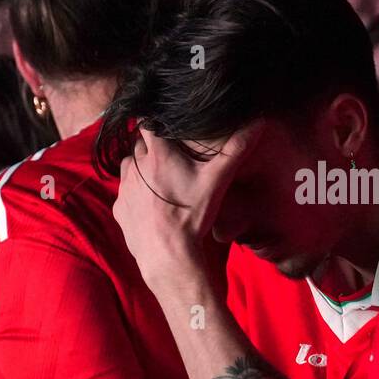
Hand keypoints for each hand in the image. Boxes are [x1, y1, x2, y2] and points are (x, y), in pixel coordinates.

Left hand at [112, 125, 258, 292]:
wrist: (169, 256)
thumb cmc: (192, 215)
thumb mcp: (217, 181)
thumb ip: (236, 150)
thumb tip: (258, 122)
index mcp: (157, 154)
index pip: (147, 122)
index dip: (157, 123)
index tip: (168, 130)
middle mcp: (135, 167)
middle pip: (139, 145)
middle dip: (152, 148)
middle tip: (172, 159)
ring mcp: (124, 188)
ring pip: (129, 166)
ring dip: (141, 169)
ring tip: (161, 181)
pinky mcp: (119, 209)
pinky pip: (125, 193)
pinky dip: (135, 194)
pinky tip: (152, 204)